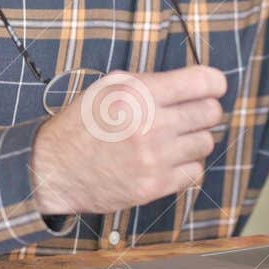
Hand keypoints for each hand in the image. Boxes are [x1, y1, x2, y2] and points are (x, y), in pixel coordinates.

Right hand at [31, 65, 226, 214]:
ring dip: (195, 139)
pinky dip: (187, 166)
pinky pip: (195, 172)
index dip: (214, 83)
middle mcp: (150, 125)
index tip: (213, 87)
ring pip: (206, 143)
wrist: (54, 168)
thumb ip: (151, 83)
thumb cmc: (83, 123)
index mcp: (139, 94)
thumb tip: (195, 83)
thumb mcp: (110, 87)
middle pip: (211, 113)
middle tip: (191, 114)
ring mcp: (154, 158)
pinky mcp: (154, 186)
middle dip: (205, 111)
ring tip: (174, 139)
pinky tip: (170, 160)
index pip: (203, 82)